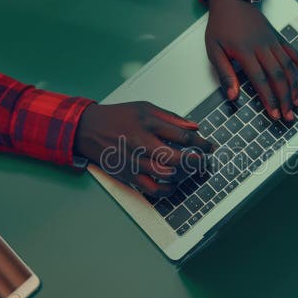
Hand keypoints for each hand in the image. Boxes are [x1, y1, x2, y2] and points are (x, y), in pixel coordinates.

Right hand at [74, 102, 212, 196]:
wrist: (88, 129)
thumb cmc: (117, 117)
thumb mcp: (145, 108)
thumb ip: (171, 117)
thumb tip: (194, 126)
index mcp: (148, 124)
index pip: (182, 135)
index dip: (201, 143)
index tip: (210, 147)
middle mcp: (142, 143)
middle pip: (177, 157)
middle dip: (197, 161)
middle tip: (205, 161)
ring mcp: (135, 161)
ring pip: (167, 174)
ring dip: (185, 174)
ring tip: (191, 170)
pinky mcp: (129, 175)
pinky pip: (153, 189)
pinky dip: (168, 190)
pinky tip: (175, 184)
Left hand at [205, 0, 297, 121]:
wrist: (231, 0)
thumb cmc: (221, 26)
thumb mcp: (214, 50)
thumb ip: (225, 73)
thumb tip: (233, 96)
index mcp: (245, 51)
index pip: (260, 80)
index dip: (269, 98)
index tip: (274, 114)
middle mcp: (263, 47)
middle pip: (278, 76)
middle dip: (285, 98)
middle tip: (288, 116)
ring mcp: (273, 42)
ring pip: (289, 67)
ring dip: (294, 88)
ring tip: (297, 105)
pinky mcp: (279, 38)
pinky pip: (294, 54)